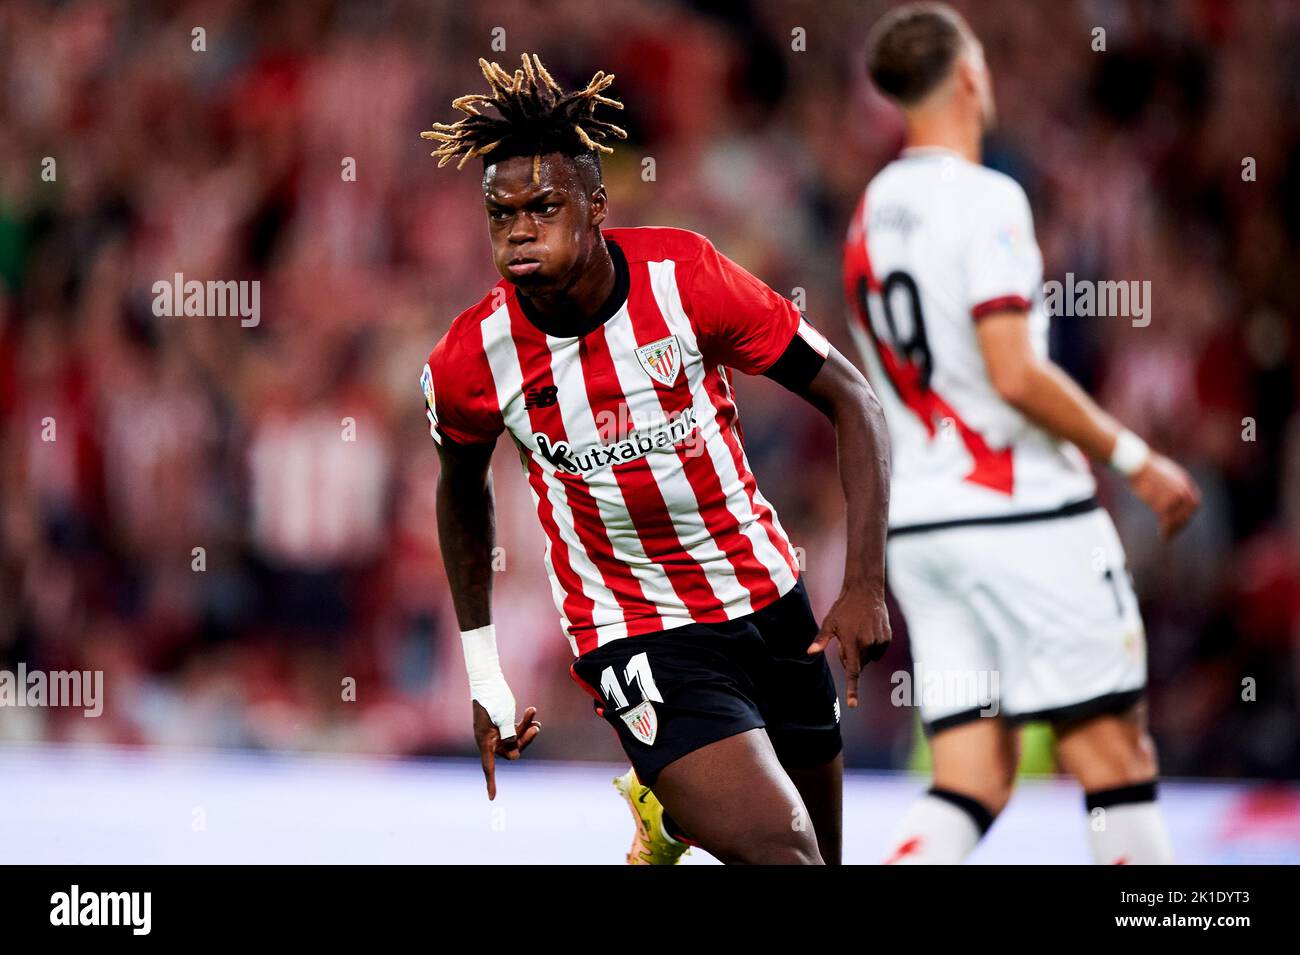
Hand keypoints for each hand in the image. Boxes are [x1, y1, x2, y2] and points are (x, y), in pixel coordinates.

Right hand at [473, 701, 540, 799]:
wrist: (487, 678)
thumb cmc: (493, 697)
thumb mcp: (503, 717)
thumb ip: (510, 735)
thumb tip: (514, 750)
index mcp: (484, 740)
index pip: (488, 765)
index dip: (490, 782)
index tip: (492, 798)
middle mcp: (488, 739)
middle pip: (510, 750)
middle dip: (524, 740)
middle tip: (535, 727)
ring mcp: (495, 731)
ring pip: (515, 739)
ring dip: (526, 729)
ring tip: (534, 715)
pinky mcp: (501, 723)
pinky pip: (514, 730)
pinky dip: (524, 725)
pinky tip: (533, 716)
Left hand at [807, 583, 891, 708]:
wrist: (865, 591)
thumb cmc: (844, 608)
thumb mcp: (829, 623)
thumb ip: (821, 641)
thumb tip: (809, 653)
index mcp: (852, 643)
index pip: (852, 672)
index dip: (853, 690)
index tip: (853, 704)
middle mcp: (868, 645)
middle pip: (859, 665)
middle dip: (851, 659)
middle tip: (845, 641)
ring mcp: (880, 642)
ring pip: (869, 658)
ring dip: (862, 653)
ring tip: (857, 633)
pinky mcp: (887, 638)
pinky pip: (878, 651)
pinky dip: (872, 646)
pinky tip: (867, 631)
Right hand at [1128, 452, 1199, 539]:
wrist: (1134, 463)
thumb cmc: (1141, 467)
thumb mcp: (1161, 472)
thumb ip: (1169, 482)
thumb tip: (1166, 492)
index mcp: (1183, 480)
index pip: (1193, 501)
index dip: (1188, 513)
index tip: (1180, 522)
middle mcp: (1182, 488)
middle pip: (1188, 512)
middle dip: (1181, 524)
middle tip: (1173, 533)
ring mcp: (1174, 496)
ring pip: (1178, 518)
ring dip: (1174, 530)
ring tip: (1166, 537)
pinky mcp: (1163, 502)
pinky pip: (1168, 520)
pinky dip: (1166, 530)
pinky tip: (1162, 535)